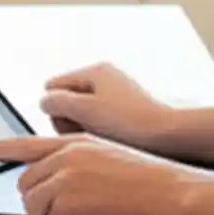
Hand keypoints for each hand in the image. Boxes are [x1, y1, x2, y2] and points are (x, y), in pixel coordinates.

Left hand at [0, 134, 213, 214]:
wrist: (175, 192)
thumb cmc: (152, 179)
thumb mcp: (109, 154)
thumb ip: (78, 160)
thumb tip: (57, 178)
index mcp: (75, 142)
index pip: (24, 144)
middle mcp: (65, 157)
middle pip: (26, 184)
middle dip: (43, 200)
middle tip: (75, 206)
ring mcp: (65, 180)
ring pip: (34, 207)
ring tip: (90, 213)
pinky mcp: (68, 206)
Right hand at [41, 62, 174, 149]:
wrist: (168, 136)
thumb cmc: (130, 122)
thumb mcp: (86, 110)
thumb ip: (57, 102)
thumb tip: (45, 101)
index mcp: (95, 71)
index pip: (53, 86)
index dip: (54, 108)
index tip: (71, 121)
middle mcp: (105, 79)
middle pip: (67, 101)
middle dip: (68, 120)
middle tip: (86, 132)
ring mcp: (115, 97)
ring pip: (82, 116)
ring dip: (83, 130)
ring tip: (100, 139)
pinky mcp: (124, 114)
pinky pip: (98, 124)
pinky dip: (99, 134)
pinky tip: (110, 143)